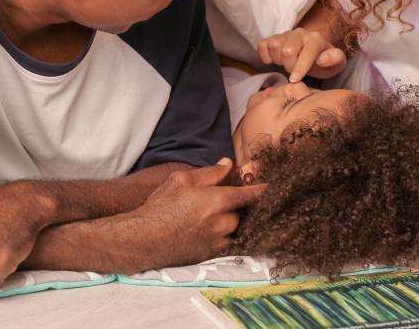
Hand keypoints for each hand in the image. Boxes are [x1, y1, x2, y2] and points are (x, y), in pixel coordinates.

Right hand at [123, 158, 263, 269]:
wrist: (144, 238)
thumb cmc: (161, 206)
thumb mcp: (182, 179)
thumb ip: (210, 172)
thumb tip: (228, 164)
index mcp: (219, 201)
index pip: (253, 194)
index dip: (264, 188)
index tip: (274, 185)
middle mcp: (224, 223)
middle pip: (242, 210)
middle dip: (235, 203)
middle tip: (216, 198)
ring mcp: (220, 241)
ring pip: (235, 226)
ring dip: (228, 219)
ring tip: (205, 214)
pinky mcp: (213, 254)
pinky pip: (227, 240)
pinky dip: (222, 232)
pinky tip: (204, 227)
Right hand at [257, 27, 346, 81]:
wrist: (315, 54)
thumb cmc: (325, 62)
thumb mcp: (337, 64)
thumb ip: (335, 59)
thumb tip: (321, 59)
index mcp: (316, 39)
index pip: (306, 52)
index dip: (299, 68)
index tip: (294, 80)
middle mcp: (300, 33)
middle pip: (286, 50)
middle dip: (289, 66)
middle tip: (294, 72)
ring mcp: (285, 34)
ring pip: (274, 46)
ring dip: (277, 60)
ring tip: (286, 65)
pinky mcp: (273, 37)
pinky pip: (262, 45)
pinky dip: (265, 56)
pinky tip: (274, 61)